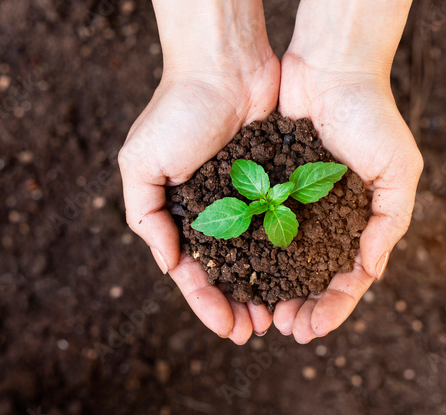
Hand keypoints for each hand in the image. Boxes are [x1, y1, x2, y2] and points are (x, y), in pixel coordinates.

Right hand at [119, 0, 279, 343]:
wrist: (224, 65)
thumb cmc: (176, 110)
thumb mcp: (141, 162)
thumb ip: (145, 215)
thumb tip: (168, 263)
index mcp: (179, 213)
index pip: (191, 271)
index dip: (207, 303)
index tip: (227, 328)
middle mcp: (213, 213)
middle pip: (228, 273)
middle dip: (238, 306)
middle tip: (256, 333)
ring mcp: (247, 200)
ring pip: (260, 257)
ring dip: (267, 290)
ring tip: (281, 318)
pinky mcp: (278, 182)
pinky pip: (285, 226)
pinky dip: (291, 254)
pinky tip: (304, 277)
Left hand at [273, 1, 421, 342]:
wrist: (329, 68)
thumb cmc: (372, 115)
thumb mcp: (398, 168)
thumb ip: (389, 221)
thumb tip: (370, 273)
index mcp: (358, 222)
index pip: (346, 279)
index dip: (331, 308)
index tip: (310, 330)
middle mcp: (323, 219)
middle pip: (308, 279)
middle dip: (297, 308)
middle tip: (280, 330)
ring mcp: (292, 204)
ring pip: (277, 260)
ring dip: (268, 290)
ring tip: (255, 315)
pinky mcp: (262, 185)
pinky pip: (251, 225)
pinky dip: (245, 252)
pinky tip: (234, 274)